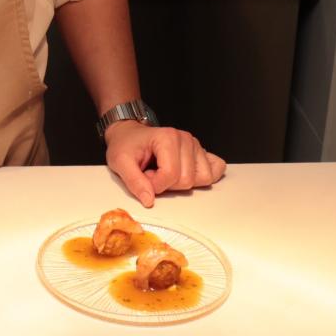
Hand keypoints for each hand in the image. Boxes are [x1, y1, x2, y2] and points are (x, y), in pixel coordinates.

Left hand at [104, 121, 225, 207]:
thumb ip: (134, 181)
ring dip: (181, 183)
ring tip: (164, 172)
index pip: (171, 175)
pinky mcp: (201, 154)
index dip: (156, 185)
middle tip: (152, 173)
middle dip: (167, 185)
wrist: (129, 134)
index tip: (144, 178)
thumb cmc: (126, 145)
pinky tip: (184, 174)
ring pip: (202, 179)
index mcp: (168, 138)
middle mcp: (186, 139)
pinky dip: (202, 179)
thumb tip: (149, 200)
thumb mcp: (120, 162)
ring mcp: (196, 146)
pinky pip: (215, 171)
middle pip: (187, 180)